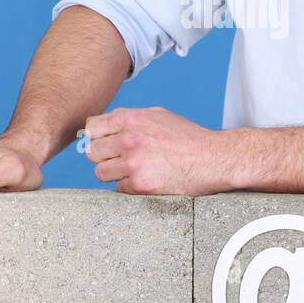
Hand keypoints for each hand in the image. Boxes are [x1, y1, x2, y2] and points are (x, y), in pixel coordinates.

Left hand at [83, 105, 230, 194]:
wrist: (211, 159)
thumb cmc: (186, 137)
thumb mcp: (157, 115)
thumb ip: (128, 117)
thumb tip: (101, 125)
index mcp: (131, 119)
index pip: (92, 127)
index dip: (97, 136)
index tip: (105, 142)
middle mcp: (129, 140)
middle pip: (92, 152)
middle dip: (105, 155)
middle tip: (121, 158)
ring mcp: (133, 163)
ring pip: (101, 172)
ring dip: (114, 173)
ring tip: (134, 169)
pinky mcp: (140, 184)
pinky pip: (118, 187)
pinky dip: (129, 185)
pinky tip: (146, 178)